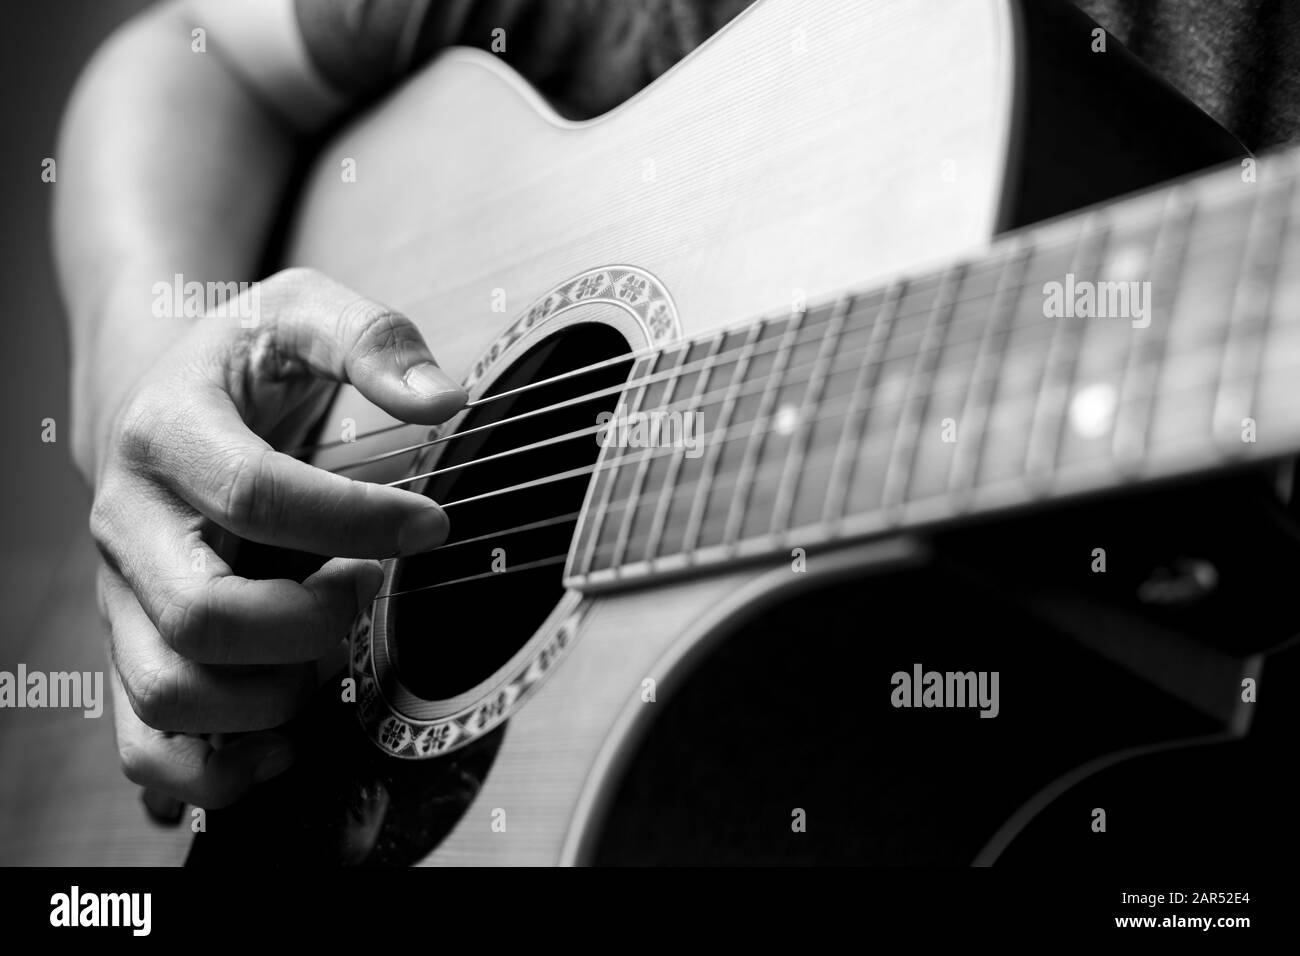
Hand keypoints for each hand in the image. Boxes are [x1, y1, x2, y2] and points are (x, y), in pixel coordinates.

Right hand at [88, 268, 465, 807]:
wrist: (159, 399)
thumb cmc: (241, 363)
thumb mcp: (301, 310)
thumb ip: (373, 339)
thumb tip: (445, 398)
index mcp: (164, 433)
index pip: (256, 494)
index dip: (358, 520)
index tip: (431, 524)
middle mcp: (125, 525)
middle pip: (202, 614)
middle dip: (312, 619)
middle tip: (367, 589)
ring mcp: (121, 599)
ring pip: (171, 693)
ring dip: (277, 693)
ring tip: (331, 651)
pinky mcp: (134, 650)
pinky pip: (150, 747)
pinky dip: (225, 766)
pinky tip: (293, 731)